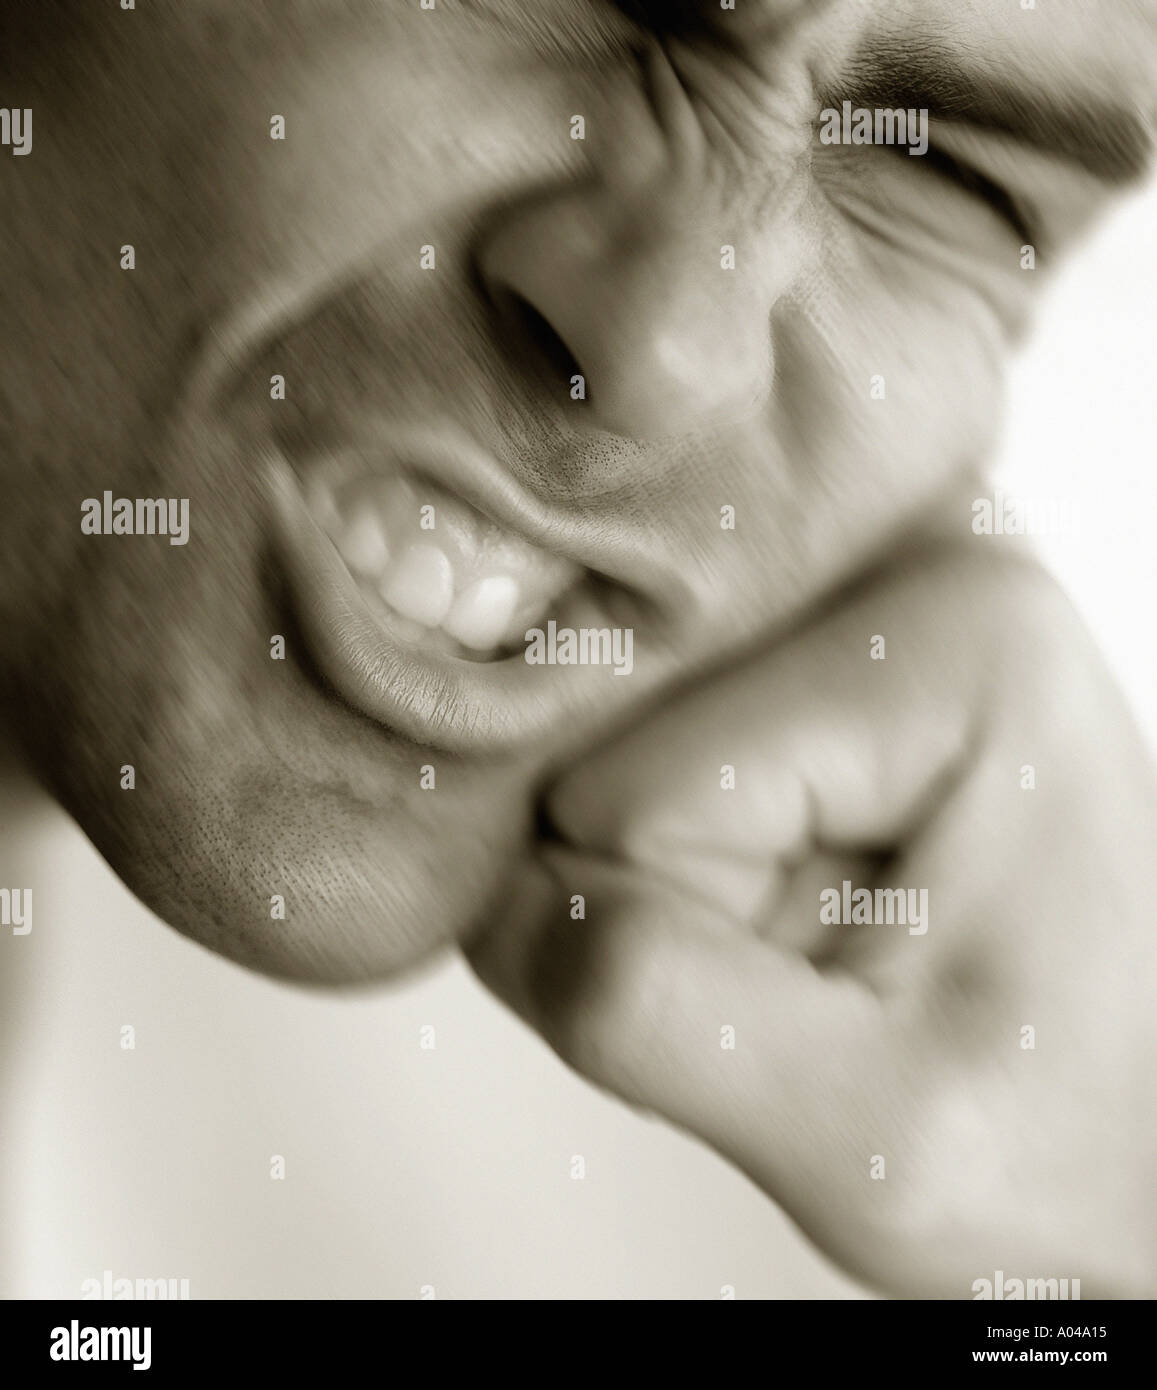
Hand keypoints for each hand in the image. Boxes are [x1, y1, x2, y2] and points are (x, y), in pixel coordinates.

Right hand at [470, 550, 1156, 1296]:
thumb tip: (496, 899)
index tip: (806, 992)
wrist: (1124, 1131)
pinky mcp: (805, 646)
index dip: (684, 933)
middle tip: (810, 960)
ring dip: (674, 878)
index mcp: (952, 632)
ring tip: (817, 927)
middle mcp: (898, 564)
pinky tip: (787, 881)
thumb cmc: (1062, 1129)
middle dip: (664, 895)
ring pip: (599, 748)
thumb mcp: (881, 1137)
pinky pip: (632, 746)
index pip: (636, 793)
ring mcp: (846, 593)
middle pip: (605, 742)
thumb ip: (662, 1013)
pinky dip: (679, 850)